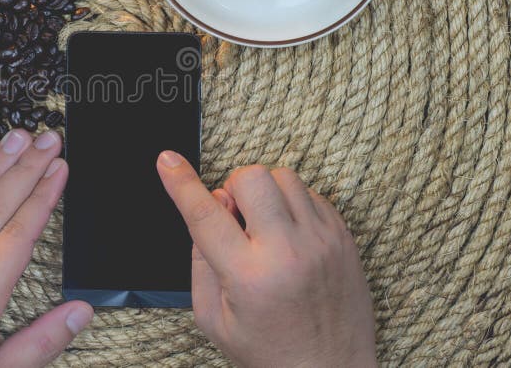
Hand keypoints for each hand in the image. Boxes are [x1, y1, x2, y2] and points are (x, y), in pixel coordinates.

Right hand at [156, 152, 375, 367]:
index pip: (206, 214)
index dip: (181, 182)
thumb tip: (210, 207)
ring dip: (265, 193)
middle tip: (237, 218)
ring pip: (284, 177)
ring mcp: (321, 241)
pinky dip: (292, 204)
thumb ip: (200, 261)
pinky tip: (289, 234)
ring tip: (266, 227)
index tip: (167, 161)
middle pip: (252, 177)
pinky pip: (311, 193)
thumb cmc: (270, 352)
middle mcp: (288, 252)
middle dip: (234, 189)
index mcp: (249, 276)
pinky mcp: (343, 237)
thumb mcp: (214, 320)